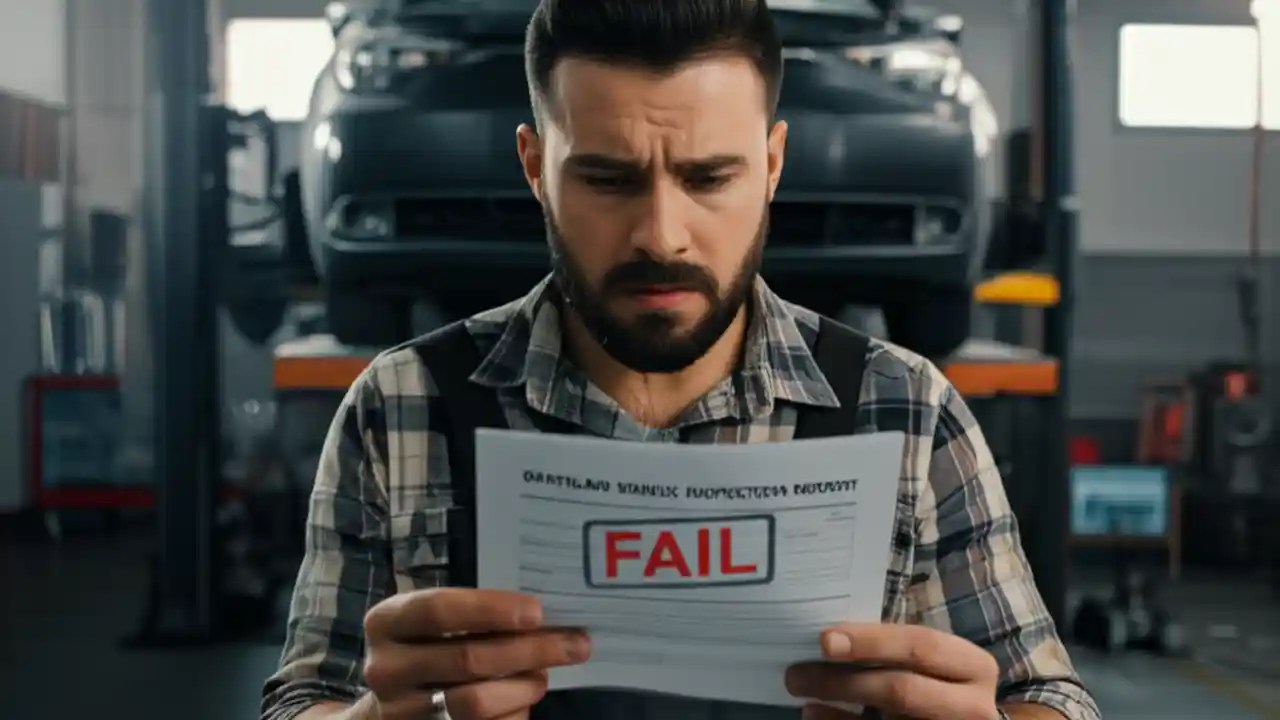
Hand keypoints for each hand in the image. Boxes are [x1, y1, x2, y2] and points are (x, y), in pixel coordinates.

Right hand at [361, 588, 591, 719]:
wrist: (389, 704)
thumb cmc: (425, 648)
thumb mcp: (432, 624)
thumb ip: (471, 615)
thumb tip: (541, 615)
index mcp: (386, 623)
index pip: (439, 610)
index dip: (491, 609)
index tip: (537, 612)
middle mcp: (385, 668)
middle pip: (467, 658)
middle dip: (529, 651)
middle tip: (574, 644)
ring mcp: (399, 711)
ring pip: (474, 703)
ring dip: (523, 688)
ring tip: (544, 676)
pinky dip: (511, 715)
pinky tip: (524, 703)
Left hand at [785, 623, 999, 719]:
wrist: (955, 717)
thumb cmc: (938, 681)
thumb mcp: (931, 662)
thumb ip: (895, 650)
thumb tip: (830, 636)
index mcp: (972, 667)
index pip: (921, 646)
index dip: (872, 642)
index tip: (825, 640)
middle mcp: (972, 706)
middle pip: (902, 690)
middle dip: (843, 681)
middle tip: (795, 674)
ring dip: (836, 709)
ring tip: (801, 695)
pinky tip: (815, 715)